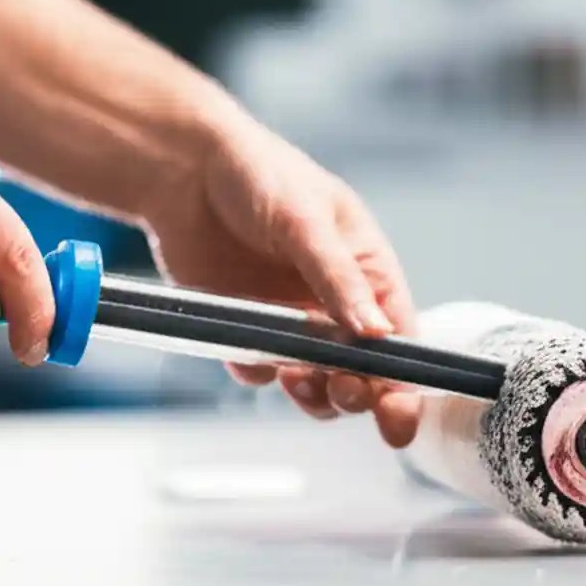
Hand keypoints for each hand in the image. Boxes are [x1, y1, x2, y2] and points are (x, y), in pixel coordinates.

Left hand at [141, 119, 421, 447]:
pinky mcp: (248, 327)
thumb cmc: (259, 173)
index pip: (399, 338)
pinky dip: (258, 370)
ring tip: (297, 379)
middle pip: (362, 372)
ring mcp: (292, 318)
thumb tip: (379, 334)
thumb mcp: (307, 221)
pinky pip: (261, 368)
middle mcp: (335, 302)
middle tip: (339, 389)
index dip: (403, 381)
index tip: (397, 416)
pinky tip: (247, 351)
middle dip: (357, 392)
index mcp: (368, 271)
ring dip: (313, 394)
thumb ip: (340, 279)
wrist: (183, 169)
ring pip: (316, 381)